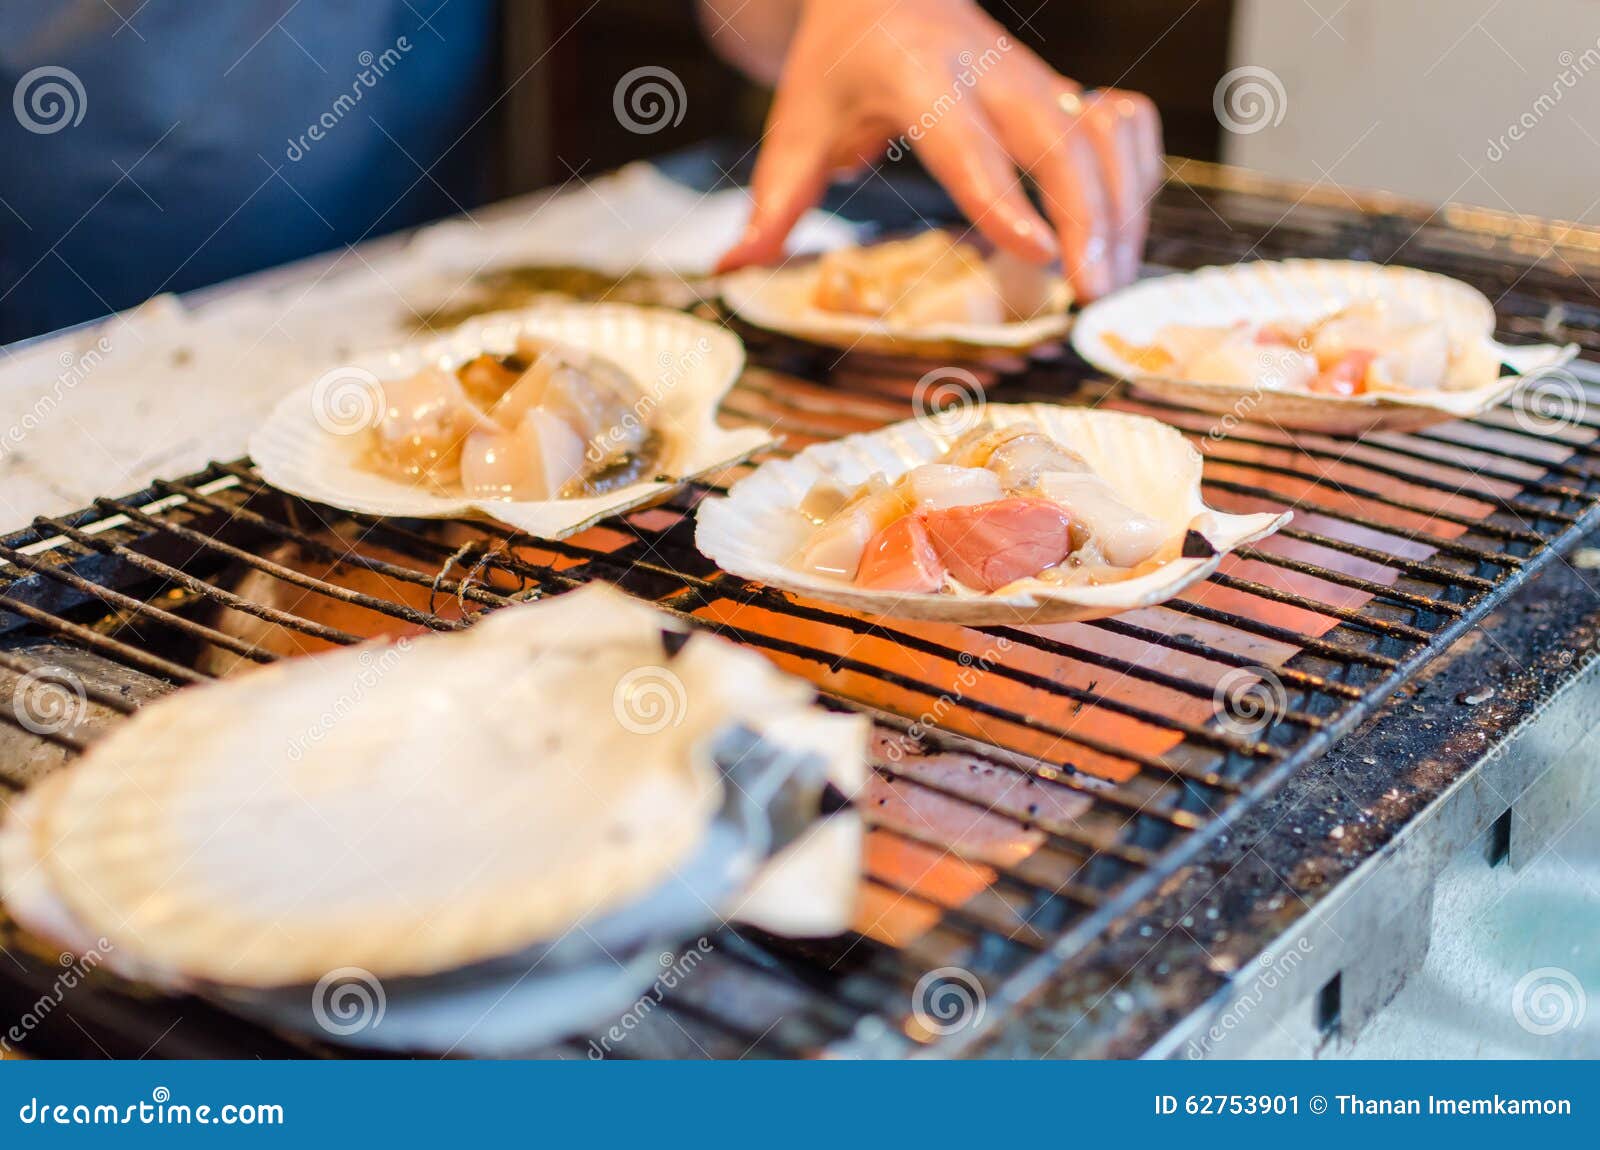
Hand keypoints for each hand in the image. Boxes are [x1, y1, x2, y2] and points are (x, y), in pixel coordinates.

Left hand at [714, 0, 1162, 299]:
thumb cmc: (838, 66)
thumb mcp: (795, 126)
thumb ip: (774, 202)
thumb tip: (732, 267)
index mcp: (917, 77)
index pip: (969, 145)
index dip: (1006, 200)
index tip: (1038, 254)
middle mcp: (989, 70)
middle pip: (1060, 138)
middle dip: (1087, 216)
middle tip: (1093, 292)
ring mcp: (1037, 75)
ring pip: (1105, 132)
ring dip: (1121, 206)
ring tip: (1114, 279)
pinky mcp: (1064, 87)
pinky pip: (1124, 123)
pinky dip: (1136, 175)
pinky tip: (1126, 232)